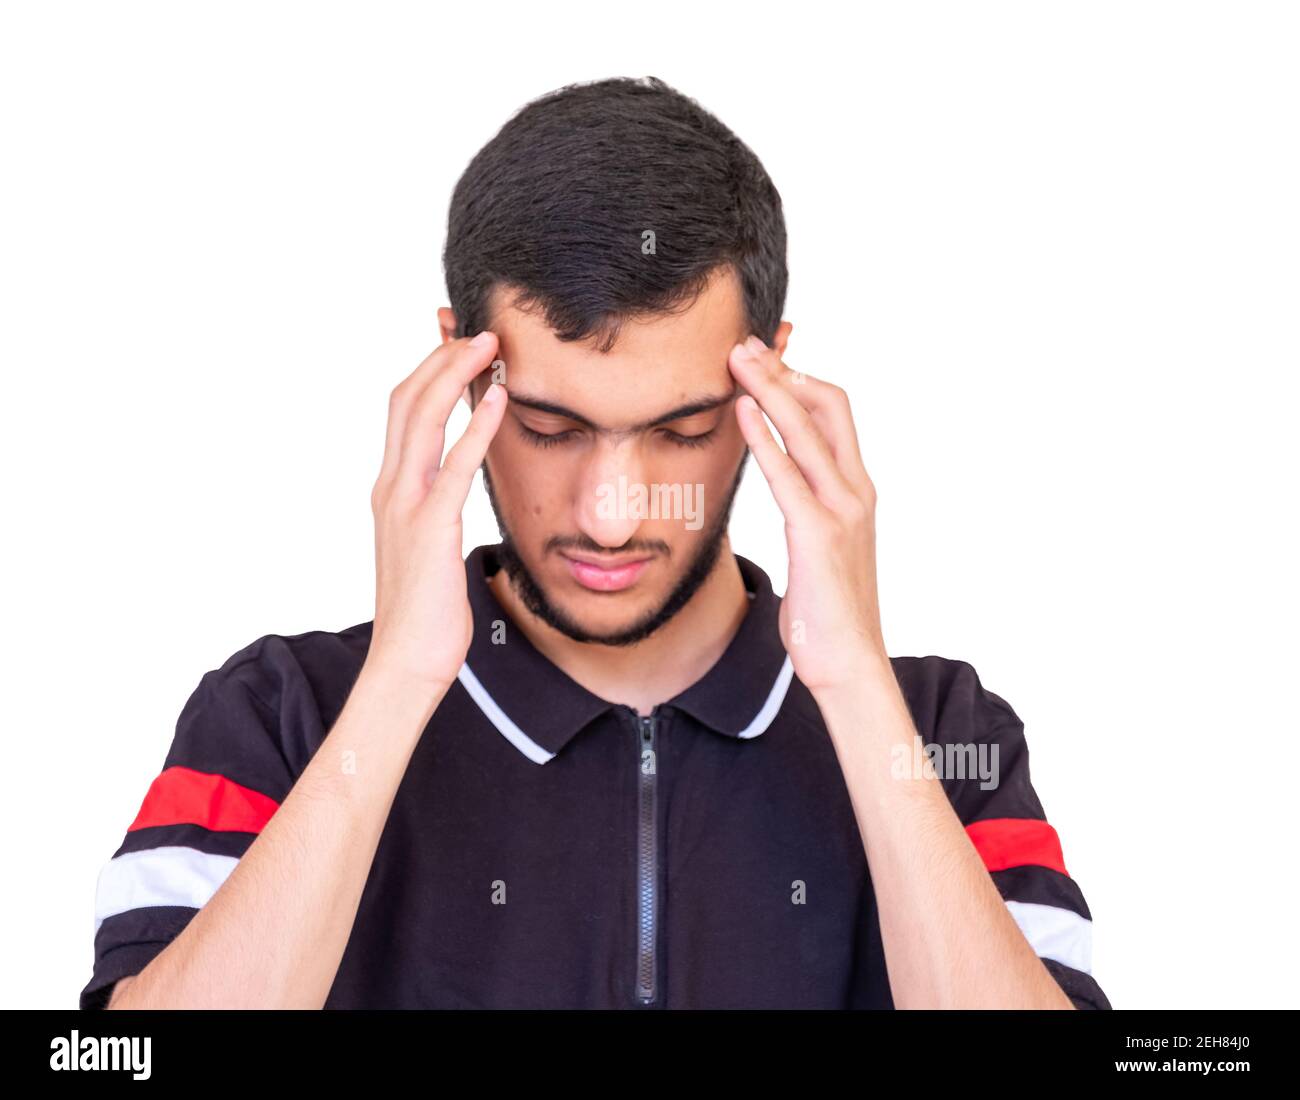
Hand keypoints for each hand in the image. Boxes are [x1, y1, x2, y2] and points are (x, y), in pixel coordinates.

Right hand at [366, 332, 507, 694]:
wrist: (407, 662)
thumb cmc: (426, 611)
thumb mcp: (429, 547)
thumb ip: (437, 512)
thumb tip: (457, 493)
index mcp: (391, 490)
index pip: (403, 411)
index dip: (427, 370)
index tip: (457, 342)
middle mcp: (391, 487)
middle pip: (406, 399)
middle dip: (440, 357)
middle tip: (479, 330)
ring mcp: (406, 505)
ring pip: (422, 418)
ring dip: (455, 374)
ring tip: (489, 344)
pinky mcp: (431, 527)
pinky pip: (456, 464)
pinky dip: (478, 425)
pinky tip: (500, 398)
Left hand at [728, 334, 886, 695]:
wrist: (849, 664)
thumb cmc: (827, 612)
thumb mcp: (819, 547)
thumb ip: (809, 511)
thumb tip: (786, 488)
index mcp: (856, 491)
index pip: (835, 413)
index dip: (801, 377)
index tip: (765, 356)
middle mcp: (856, 491)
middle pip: (828, 404)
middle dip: (786, 368)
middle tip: (745, 343)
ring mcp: (843, 511)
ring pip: (809, 429)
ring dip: (772, 387)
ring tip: (738, 358)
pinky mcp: (820, 535)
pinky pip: (789, 475)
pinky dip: (765, 438)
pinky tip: (743, 411)